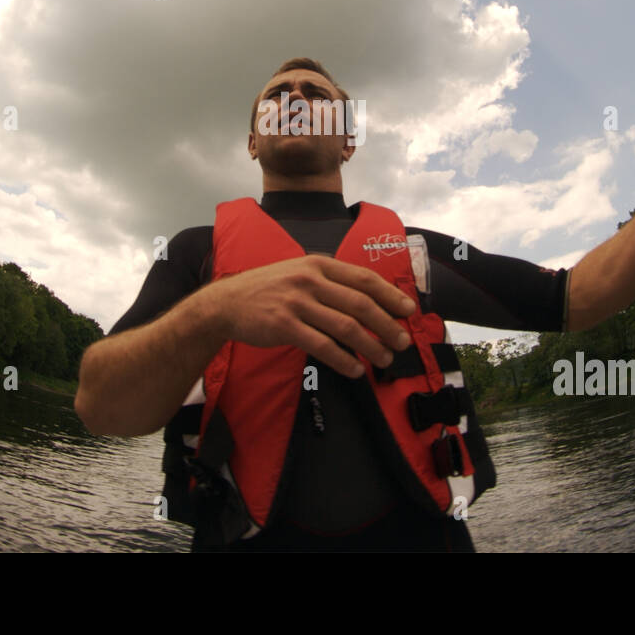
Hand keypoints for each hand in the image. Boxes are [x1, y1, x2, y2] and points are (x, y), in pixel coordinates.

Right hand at [202, 254, 414, 377]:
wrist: (226, 303)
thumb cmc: (268, 290)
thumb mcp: (299, 273)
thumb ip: (329, 282)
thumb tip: (367, 301)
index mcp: (318, 264)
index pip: (363, 278)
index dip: (390, 294)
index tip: (408, 309)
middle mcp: (310, 280)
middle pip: (360, 304)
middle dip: (387, 324)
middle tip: (402, 340)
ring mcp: (297, 302)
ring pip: (345, 327)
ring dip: (370, 346)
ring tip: (384, 358)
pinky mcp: (284, 325)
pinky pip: (322, 345)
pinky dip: (343, 360)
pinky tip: (354, 369)